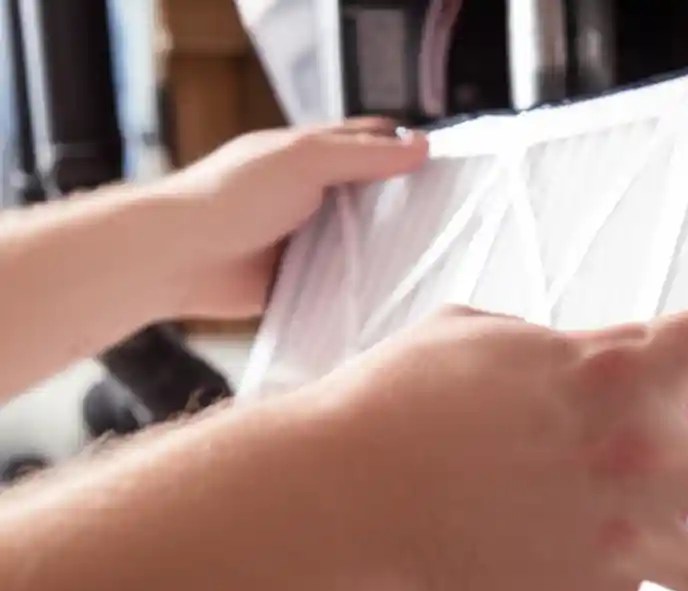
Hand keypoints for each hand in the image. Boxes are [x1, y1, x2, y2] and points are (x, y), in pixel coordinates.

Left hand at [157, 118, 428, 319]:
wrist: (177, 257)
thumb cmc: (229, 195)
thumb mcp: (302, 159)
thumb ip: (362, 154)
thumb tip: (421, 146)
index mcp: (312, 155)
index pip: (372, 143)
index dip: (408, 148)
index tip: (451, 168)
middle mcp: (313, 194)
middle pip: (374, 196)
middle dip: (408, 205)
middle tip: (455, 219)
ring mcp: (308, 239)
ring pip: (363, 242)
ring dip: (389, 250)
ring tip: (438, 261)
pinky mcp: (301, 281)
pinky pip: (342, 283)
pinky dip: (364, 287)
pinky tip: (397, 295)